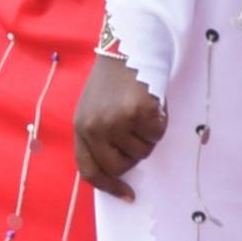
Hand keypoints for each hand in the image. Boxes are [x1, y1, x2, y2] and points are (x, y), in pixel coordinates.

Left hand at [75, 46, 164, 197]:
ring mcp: (116, 121)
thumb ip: (100, 137)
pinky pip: (157, 135)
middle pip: (119, 167)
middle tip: (139, 135)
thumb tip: (118, 172)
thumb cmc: (114, 80)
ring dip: (148, 136)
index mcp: (81, 127)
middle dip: (134, 157)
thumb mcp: (94, 109)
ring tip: (142, 110)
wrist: (128, 46)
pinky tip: (153, 103)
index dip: (108, 187)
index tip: (127, 195)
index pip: (89, 170)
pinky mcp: (138, 113)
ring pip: (142, 152)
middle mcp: (94, 127)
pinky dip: (160, 123)